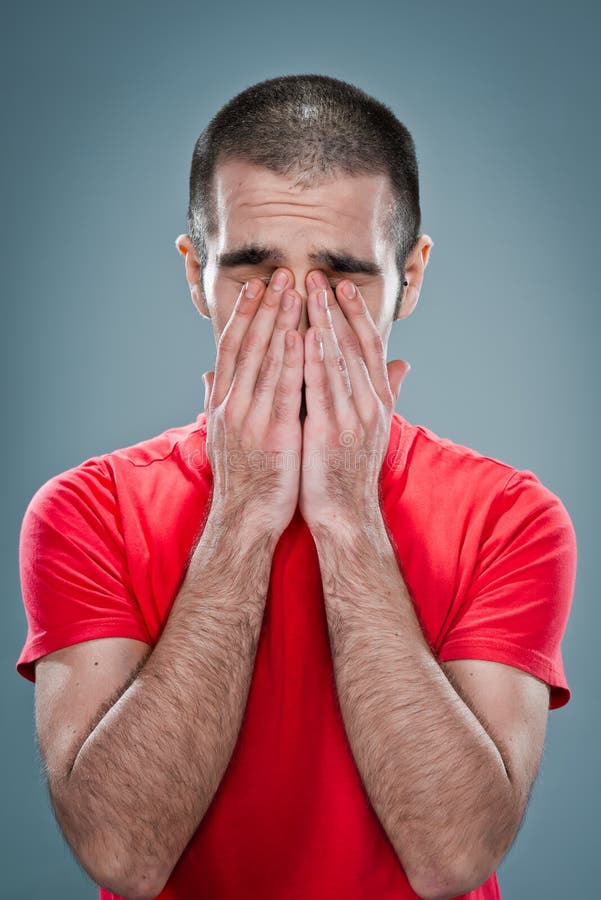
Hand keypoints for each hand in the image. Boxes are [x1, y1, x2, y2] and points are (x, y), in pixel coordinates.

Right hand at [203, 269, 303, 540]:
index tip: (257, 287)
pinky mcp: (275, 435)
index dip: (245, 315)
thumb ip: (215, 400)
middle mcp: (233, 405)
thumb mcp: (221, 436)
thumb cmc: (241, 478)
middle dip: (265, 308)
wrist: (245, 520)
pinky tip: (301, 336)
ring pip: (267, 361)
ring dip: (281, 323)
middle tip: (280, 274)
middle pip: (249, 346)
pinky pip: (285, 391)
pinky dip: (292, 361)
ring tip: (294, 291)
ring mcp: (252, 419)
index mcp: (223, 403)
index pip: (233, 348)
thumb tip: (207, 374)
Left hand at [299, 272, 410, 533]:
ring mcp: (351, 418)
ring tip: (307, 292)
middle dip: (335, 308)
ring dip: (321, 322)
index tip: (342, 287)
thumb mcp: (375, 428)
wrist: (345, 515)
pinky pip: (319, 388)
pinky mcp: (328, 432)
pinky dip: (312, 359)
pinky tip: (302, 334)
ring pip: (337, 359)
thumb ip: (388, 391)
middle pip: (353, 346)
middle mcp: (369, 405)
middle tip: (319, 275)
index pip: (369, 348)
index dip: (356, 315)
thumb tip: (404, 363)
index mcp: (378, 402)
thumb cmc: (350, 471)